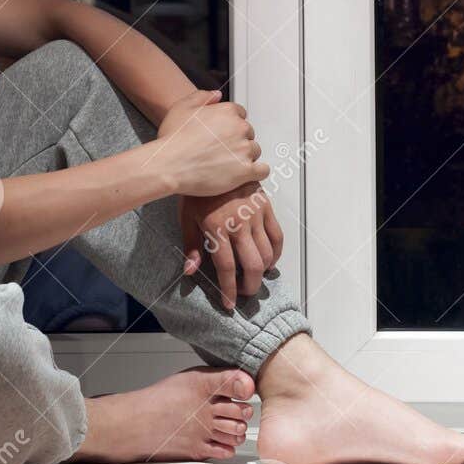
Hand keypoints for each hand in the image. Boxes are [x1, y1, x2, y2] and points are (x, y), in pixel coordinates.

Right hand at [153, 90, 268, 197]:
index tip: (222, 135)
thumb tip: (217, 95)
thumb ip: (202, 97)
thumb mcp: (181, 108)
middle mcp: (239, 128)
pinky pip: (262, 170)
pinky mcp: (245, 171)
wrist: (169, 165)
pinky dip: (256, 172)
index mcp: (227, 112)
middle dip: (238, 141)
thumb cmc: (173, 139)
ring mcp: (244, 150)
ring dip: (245, 157)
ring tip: (227, 165)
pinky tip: (244, 174)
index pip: (241, 115)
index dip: (230, 125)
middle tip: (221, 151)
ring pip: (255, 151)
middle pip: (248, 133)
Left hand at [180, 183, 284, 310]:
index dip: (229, 290)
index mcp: (217, 228)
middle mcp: (239, 223)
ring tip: (253, 277)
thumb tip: (190, 272)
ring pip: (267, 254)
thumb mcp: (186, 218)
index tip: (229, 304)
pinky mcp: (266, 206)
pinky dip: (275, 253)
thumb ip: (191, 246)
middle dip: (250, 287)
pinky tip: (267, 260)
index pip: (227, 268)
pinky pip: (277, 236)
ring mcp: (255, 214)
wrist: (211, 159)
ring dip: (263, 272)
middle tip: (244, 293)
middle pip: (252, 265)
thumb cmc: (195, 191)